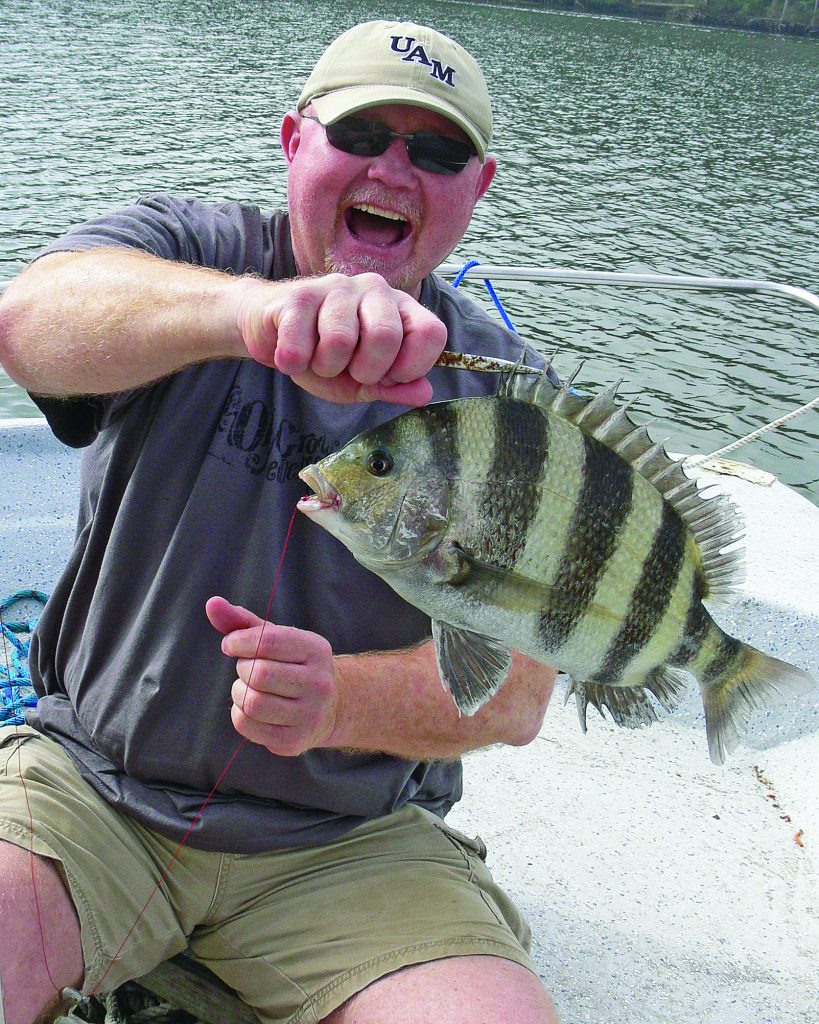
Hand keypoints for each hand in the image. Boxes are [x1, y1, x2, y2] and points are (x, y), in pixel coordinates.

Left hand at [206, 596, 337, 756]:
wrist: (330, 707)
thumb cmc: (292, 665)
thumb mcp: (275, 639)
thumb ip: (242, 621)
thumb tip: (212, 603)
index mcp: (316, 649)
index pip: (270, 641)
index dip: (240, 641)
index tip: (230, 644)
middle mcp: (319, 682)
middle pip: (259, 674)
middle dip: (243, 669)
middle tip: (248, 669)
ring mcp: (310, 714)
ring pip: (252, 702)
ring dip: (238, 692)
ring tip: (247, 688)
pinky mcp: (294, 741)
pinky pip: (247, 725)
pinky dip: (239, 714)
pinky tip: (250, 709)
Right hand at [235, 272, 446, 405]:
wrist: (274, 335)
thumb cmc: (325, 356)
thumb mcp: (364, 382)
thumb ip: (394, 388)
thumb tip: (424, 393)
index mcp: (400, 309)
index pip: (431, 333)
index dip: (411, 367)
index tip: (388, 378)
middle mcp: (375, 289)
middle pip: (385, 337)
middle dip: (365, 371)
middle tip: (349, 370)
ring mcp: (337, 287)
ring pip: (340, 341)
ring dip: (326, 367)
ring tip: (319, 359)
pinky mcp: (299, 295)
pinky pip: (300, 344)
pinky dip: (295, 363)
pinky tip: (294, 355)